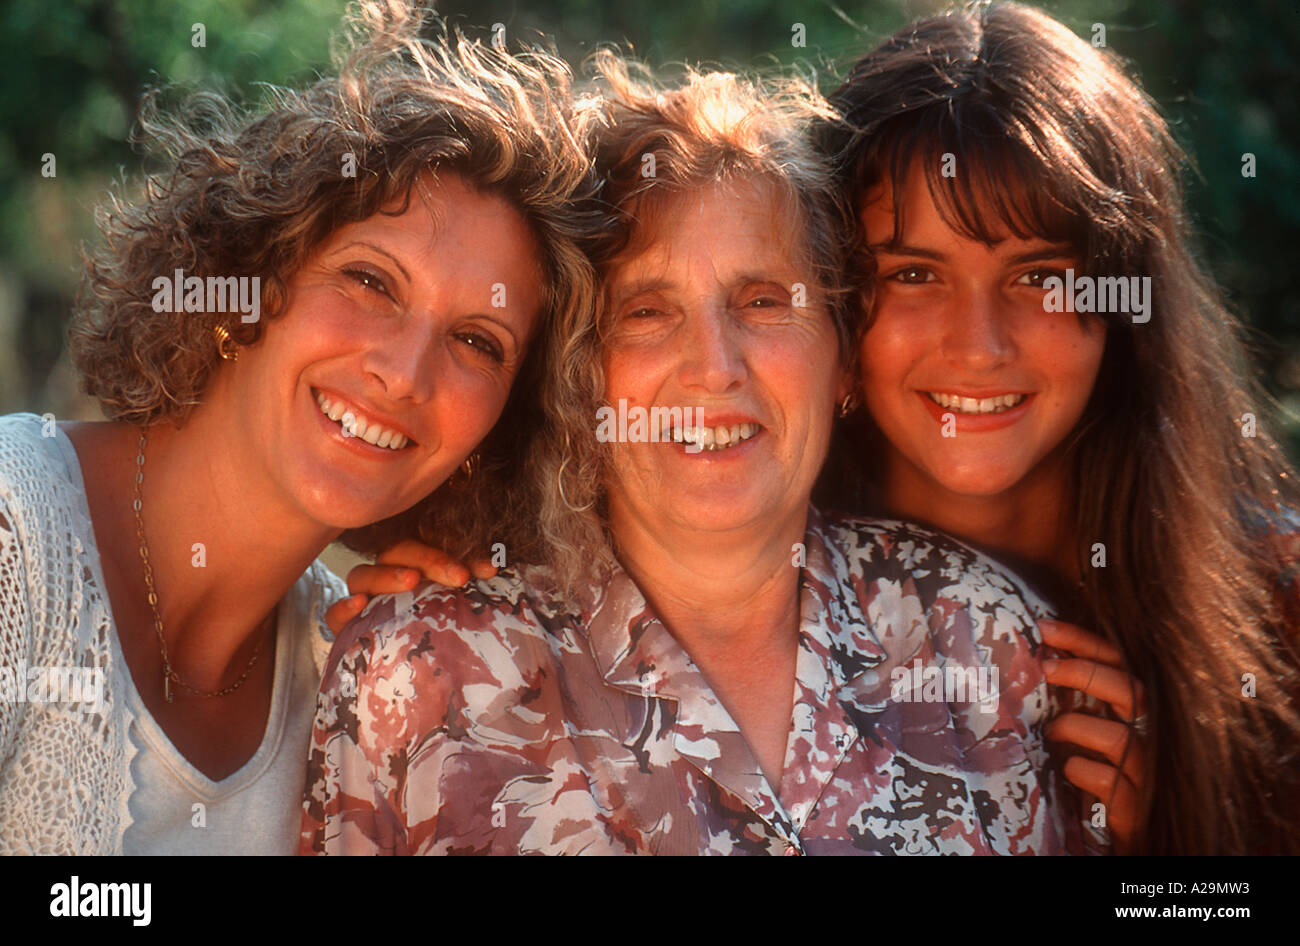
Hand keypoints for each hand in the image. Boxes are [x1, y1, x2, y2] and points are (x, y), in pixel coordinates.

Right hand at [324, 540, 497, 632]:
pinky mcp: (346, 631)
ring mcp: (364, 602)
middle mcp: (387, 579)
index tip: (488, 568)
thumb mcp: (466, 614)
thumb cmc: (450, 641)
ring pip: (361, 576)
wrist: (425, 688)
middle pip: (395, 553)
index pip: (428, 546)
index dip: (457, 552)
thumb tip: (496, 569)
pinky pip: (334, 615)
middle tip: (458, 576)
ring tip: (411, 581)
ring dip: (387, 575)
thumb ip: (476, 593)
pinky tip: (360, 604)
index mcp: (415, 567)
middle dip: (429, 560)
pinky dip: (344, 607)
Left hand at [1040, 618, 1146, 852]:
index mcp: (1135, 712)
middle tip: (1046, 666)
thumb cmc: (1100, 774)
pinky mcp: (1135, 807)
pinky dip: (1080, 769)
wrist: (1125, 832)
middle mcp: (1149, 736)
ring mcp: (1145, 772)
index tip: (1044, 628)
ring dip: (1076, 726)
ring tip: (1053, 731)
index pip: (1119, 663)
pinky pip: (1107, 780)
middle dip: (1086, 672)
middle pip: (1130, 690)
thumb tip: (1040, 658)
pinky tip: (1068, 769)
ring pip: (1119, 737)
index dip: (1084, 641)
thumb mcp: (1090, 731)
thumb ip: (1077, 700)